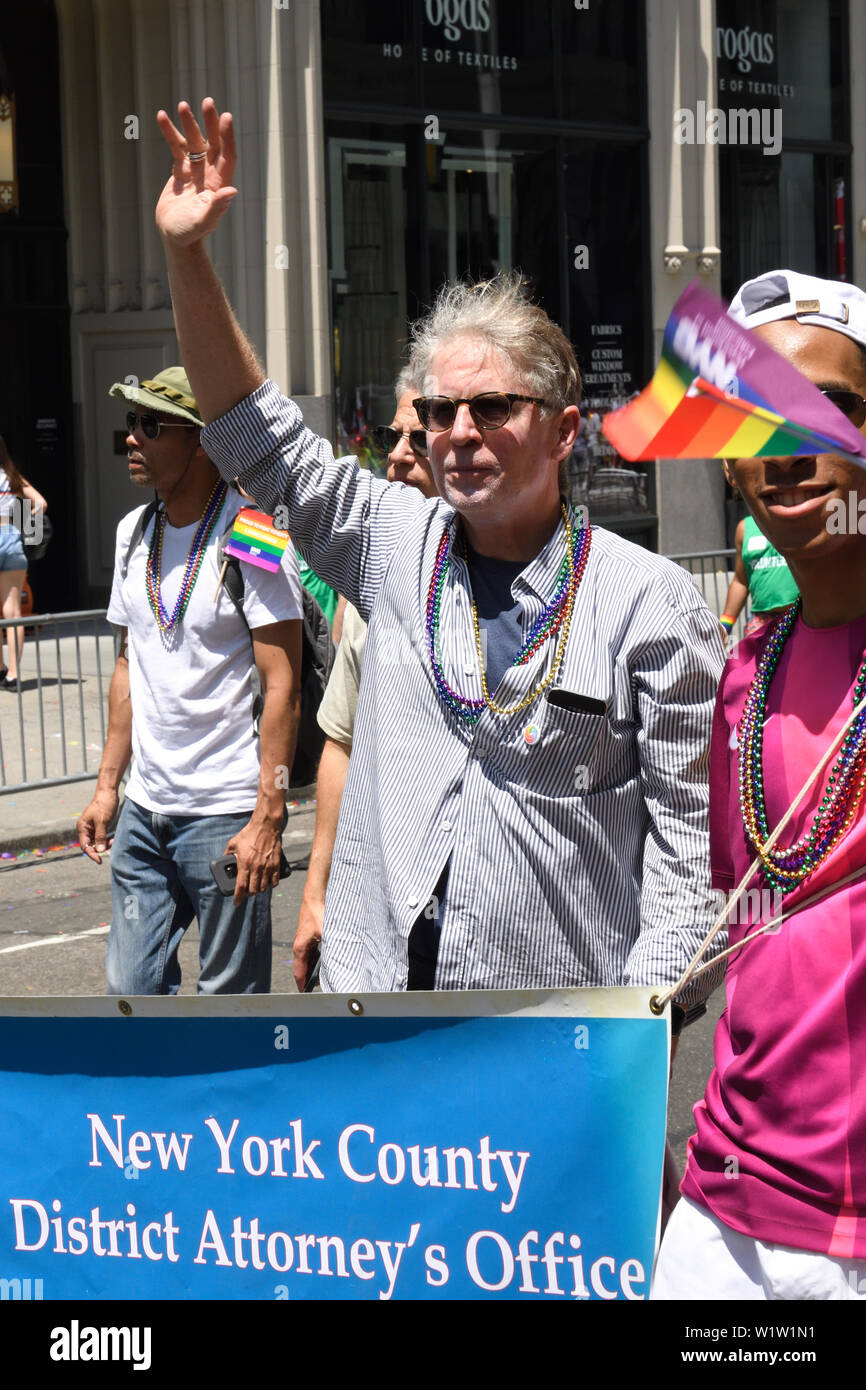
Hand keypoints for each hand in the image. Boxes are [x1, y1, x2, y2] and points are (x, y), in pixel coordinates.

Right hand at [77, 791, 118, 863]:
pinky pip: (102, 837)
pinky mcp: (100, 826)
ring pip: (97, 842)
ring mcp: (92, 828)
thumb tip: (100, 850)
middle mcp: (86, 829)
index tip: (99, 860)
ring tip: (113, 843)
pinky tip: (113, 840)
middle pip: (91, 845)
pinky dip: (107, 840)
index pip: (85, 845)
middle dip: (100, 849)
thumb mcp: (102, 821)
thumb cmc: (104, 805)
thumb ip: (100, 836)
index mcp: (82, 827)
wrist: (109, 793)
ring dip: (105, 845)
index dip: (92, 854)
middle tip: (110, 850)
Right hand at [155, 99, 237, 246]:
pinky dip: (169, 132)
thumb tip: (232, 191)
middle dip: (211, 123)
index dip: (227, 137)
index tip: (225, 117)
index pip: (227, 155)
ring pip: (194, 142)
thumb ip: (216, 207)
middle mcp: (210, 174)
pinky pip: (176, 147)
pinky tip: (162, 116)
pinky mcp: (181, 170)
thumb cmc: (189, 233)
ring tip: (182, 105)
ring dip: (189, 123)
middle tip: (208, 102)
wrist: (173, 237)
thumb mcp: (203, 221)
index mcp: (220, 184)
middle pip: (213, 143)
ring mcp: (196, 170)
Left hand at [224, 817, 281, 904]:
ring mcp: (267, 867)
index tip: (236, 903)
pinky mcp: (276, 865)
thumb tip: (224, 861)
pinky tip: (266, 883)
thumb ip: (227, 854)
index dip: (238, 897)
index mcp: (244, 864)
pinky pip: (274, 882)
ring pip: (263, 888)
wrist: (265, 826)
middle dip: (248, 894)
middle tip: (246, 892)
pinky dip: (270, 885)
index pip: (241, 886)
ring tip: (255, 887)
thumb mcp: (233, 843)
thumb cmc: (249, 834)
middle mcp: (256, 868)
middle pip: (253, 890)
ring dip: (258, 890)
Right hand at [293, 894, 323, 991]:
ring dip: (315, 969)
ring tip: (325, 978)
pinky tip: (328, 962)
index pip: (299, 973)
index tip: (306, 995)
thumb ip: (332, 946)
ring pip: (309, 960)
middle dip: (310, 979)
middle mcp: (300, 946)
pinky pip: (313, 952)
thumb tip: (339, 960)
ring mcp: (305, 941)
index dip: (303, 985)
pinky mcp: (310, 936)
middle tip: (321, 989)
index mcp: (300, 948)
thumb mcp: (327, 932)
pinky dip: (318, 960)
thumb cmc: (318, 912)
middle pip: (304, 968)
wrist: (315, 896)